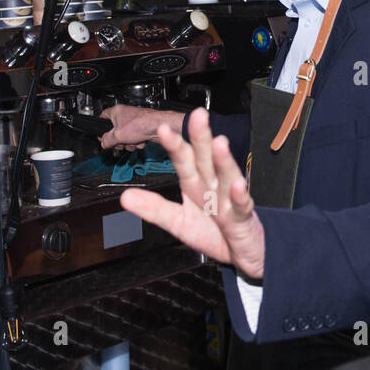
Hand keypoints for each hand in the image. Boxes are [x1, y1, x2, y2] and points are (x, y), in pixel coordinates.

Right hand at [99, 105, 182, 150]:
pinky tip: (140, 141)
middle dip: (118, 141)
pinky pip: (134, 139)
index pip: (102, 118)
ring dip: (128, 144)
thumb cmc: (142, 124)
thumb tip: (103, 144)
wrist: (159, 127)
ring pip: (124, 138)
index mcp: (116, 112)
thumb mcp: (118, 136)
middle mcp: (124, 116)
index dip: (101, 129)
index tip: (102, 137)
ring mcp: (133, 123)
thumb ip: (106, 141)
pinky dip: (136, 143)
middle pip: (114, 132)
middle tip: (121, 142)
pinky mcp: (141, 129)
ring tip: (133, 142)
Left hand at [120, 108, 264, 279]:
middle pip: (207, 160)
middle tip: (198, 116)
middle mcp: (213, 187)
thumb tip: (125, 197)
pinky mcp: (243, 219)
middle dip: (202, 139)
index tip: (162, 130)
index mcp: (195, 184)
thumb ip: (154, 208)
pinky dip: (241, 197)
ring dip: (223, 161)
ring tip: (219, 143)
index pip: (184, 161)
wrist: (241, 253)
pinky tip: (238, 186)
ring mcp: (230, 201)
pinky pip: (242, 207)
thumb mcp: (177, 222)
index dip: (174, 146)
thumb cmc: (212, 233)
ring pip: (227, 177)